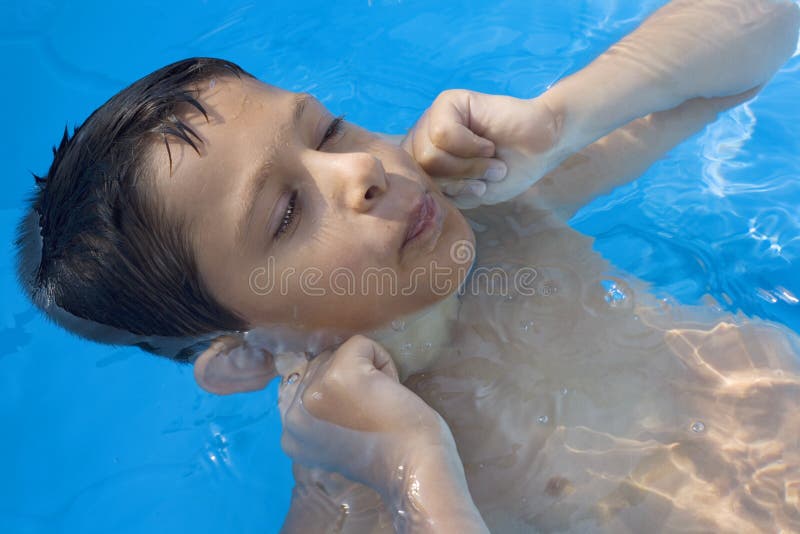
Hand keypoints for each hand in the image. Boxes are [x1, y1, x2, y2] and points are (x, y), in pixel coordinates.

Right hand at [277, 335, 455, 493]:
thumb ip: (317, 414)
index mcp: (289, 435)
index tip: (354, 416)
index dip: (333, 389)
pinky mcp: (340, 375)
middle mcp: (293, 414)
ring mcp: (314, 393)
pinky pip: (360, 344)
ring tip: (378, 404)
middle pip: (317, 364)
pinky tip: (389, 391)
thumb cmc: (388, 456)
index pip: (299, 384)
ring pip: (338, 352)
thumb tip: (311, 369)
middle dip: (348, 380)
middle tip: (369, 414)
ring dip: (365, 370)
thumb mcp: (334, 441)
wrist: (417, 470)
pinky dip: (382, 361)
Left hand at [402, 89, 561, 207]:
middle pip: (420, 172)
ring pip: (429, 154)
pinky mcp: (449, 102)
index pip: (411, 186)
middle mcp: (423, 139)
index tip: (476, 192)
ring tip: (491, 161)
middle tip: (487, 175)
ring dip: (467, 166)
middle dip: (457, 181)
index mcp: (423, 162)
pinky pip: (443, 133)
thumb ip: (439, 191)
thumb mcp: (468, 194)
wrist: (542, 147)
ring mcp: (433, 118)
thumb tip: (415, 182)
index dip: (445, 195)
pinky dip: (471, 147)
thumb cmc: (507, 172)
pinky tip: (488, 144)